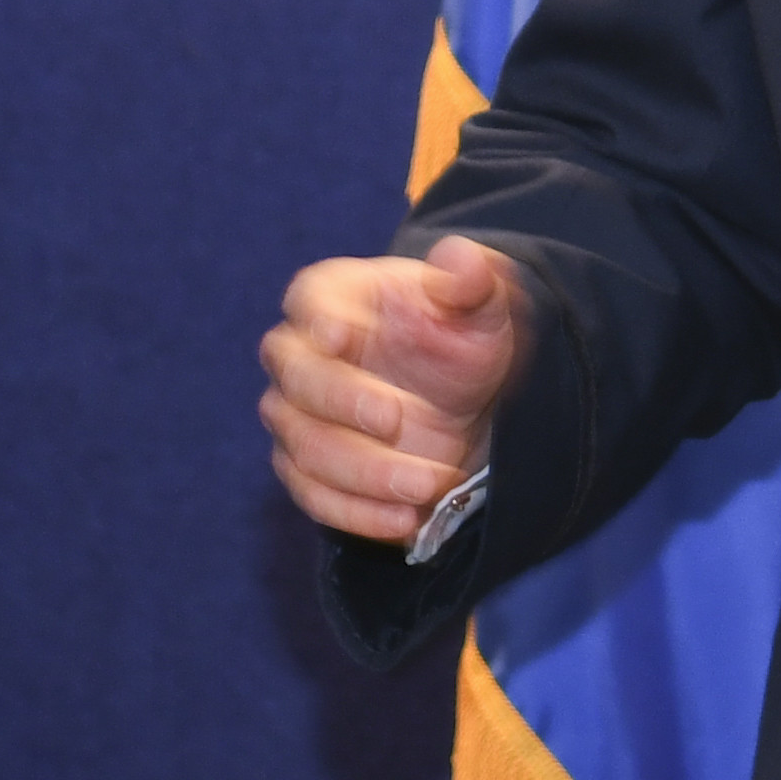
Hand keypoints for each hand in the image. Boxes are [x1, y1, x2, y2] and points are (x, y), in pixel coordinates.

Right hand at [260, 238, 529, 541]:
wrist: (469, 403)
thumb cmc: (464, 339)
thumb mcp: (485, 306)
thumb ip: (475, 280)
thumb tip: (462, 260)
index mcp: (337, 297)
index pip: (308, 299)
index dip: (318, 318)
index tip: (341, 337)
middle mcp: (303, 354)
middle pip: (295, 378)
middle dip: (343, 403)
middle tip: (400, 420)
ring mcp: (298, 415)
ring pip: (303, 447)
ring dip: (364, 471)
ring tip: (428, 484)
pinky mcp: (307, 469)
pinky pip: (312, 495)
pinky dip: (356, 513)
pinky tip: (405, 519)